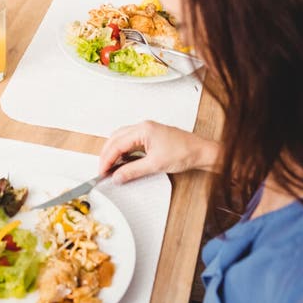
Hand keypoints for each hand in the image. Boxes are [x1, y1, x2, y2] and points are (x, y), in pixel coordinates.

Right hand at [98, 120, 220, 182]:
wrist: (201, 151)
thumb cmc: (184, 153)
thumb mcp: (155, 165)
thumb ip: (133, 170)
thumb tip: (117, 176)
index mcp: (143, 129)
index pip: (117, 143)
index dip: (107, 158)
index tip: (102, 171)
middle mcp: (143, 126)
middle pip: (116, 137)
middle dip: (107, 153)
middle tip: (103, 170)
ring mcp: (147, 130)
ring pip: (122, 138)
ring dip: (114, 151)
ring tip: (110, 166)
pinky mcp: (151, 135)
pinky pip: (131, 140)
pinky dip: (123, 150)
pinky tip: (123, 160)